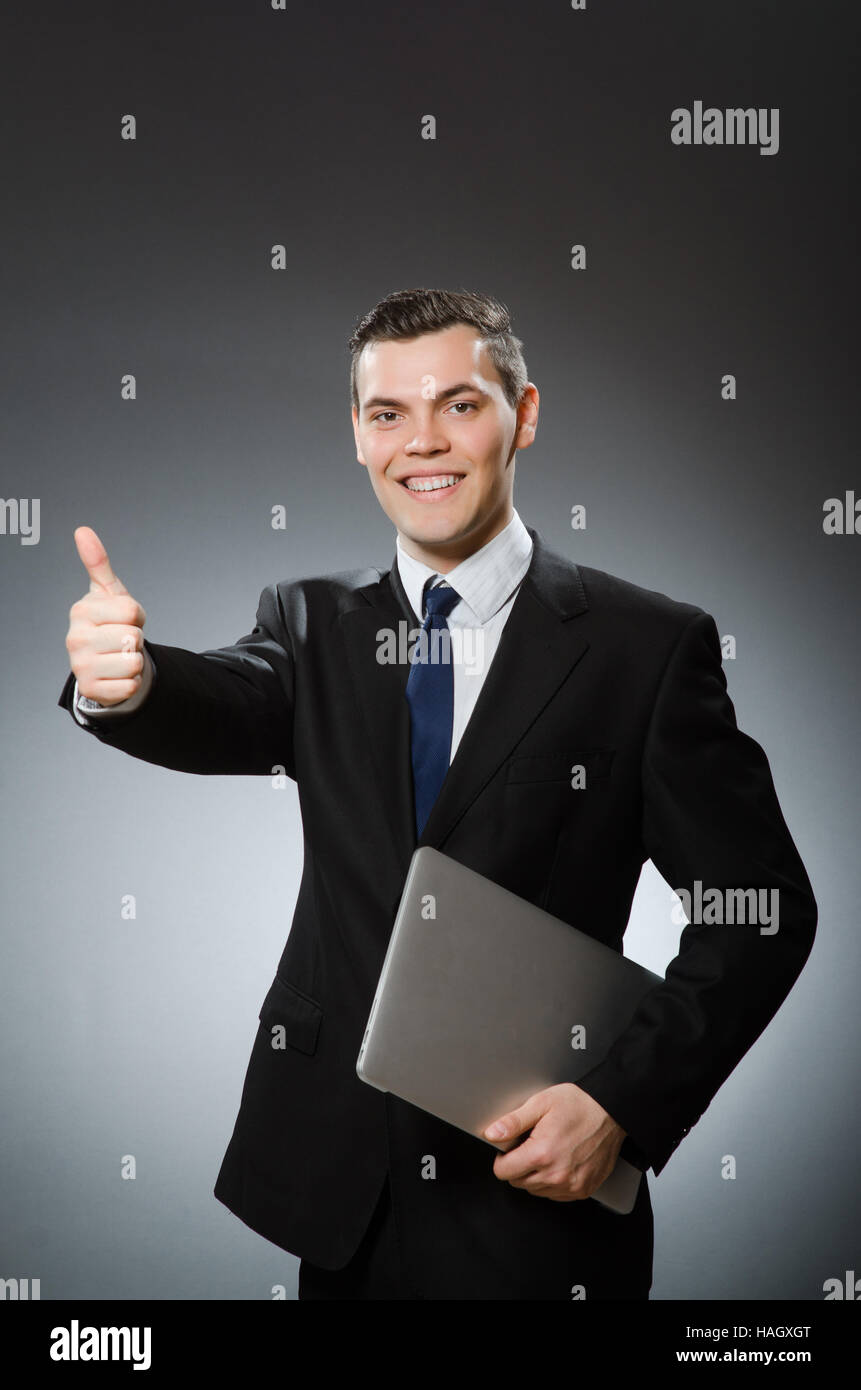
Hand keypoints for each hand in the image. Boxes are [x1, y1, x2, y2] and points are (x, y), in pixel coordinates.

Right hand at [65, 526, 147, 704]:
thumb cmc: (109, 623)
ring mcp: (80, 666)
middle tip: (122, 640)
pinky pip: (130, 685)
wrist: (104, 663)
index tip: (124, 618)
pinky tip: (117, 675)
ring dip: (135, 661)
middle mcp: (75, 638)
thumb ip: (98, 563)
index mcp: (81, 611)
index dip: (136, 616)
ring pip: (133, 662)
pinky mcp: (91, 690)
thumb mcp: (109, 594)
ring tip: (119, 657)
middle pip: (134, 637)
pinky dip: (131, 682)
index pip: (132, 611)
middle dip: (136, 639)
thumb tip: (82, 530)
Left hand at [484, 1083, 626, 1201]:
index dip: (503, 1158)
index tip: (510, 1149)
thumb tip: (492, 1134)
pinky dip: (552, 1182)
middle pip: (518, 1182)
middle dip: (519, 1165)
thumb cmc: (578, 1105)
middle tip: (532, 1144)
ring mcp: (571, 1185)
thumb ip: (513, 1121)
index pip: (503, 1172)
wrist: (611, 1112)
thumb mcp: (541, 1103)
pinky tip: (559, 1161)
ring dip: (535, 1175)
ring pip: (535, 1190)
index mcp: (542, 1153)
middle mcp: (556, 1174)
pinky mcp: (582, 1190)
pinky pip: (554, 1195)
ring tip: (548, 1151)